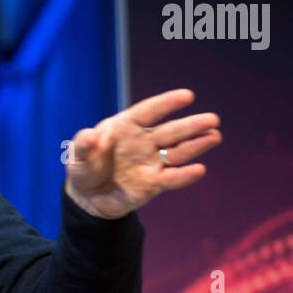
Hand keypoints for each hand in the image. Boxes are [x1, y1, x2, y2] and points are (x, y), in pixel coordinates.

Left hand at [65, 88, 220, 218]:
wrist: (88, 197)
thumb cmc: (84, 168)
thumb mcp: (77, 157)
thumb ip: (84, 146)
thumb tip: (91, 135)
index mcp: (125, 127)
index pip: (148, 112)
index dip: (166, 104)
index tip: (188, 96)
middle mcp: (143, 141)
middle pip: (170, 131)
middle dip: (191, 125)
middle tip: (212, 119)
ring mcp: (150, 162)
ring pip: (177, 152)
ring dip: (196, 145)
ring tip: (214, 136)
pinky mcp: (154, 183)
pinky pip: (172, 178)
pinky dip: (185, 175)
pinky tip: (199, 170)